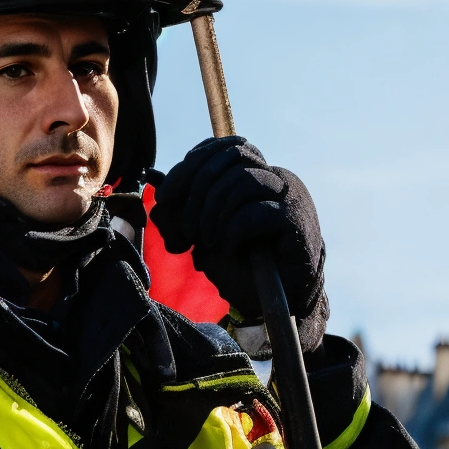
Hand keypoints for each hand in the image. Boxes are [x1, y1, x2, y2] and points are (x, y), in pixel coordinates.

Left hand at [152, 138, 327, 344]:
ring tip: (206, 241)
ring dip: (212, 213)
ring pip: (242, 180)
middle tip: (185, 229)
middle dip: (195, 192)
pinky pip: (256, 211)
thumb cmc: (237, 264)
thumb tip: (154, 177)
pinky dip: (232, 230)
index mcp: (253, 172)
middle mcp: (274, 177)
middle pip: (230, 155)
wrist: (272, 300)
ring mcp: (289, 196)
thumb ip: (179, 207)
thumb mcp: (198, 232)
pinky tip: (227, 248)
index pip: (218, 147)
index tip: (165, 198)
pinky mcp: (295, 220)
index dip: (186, 168)